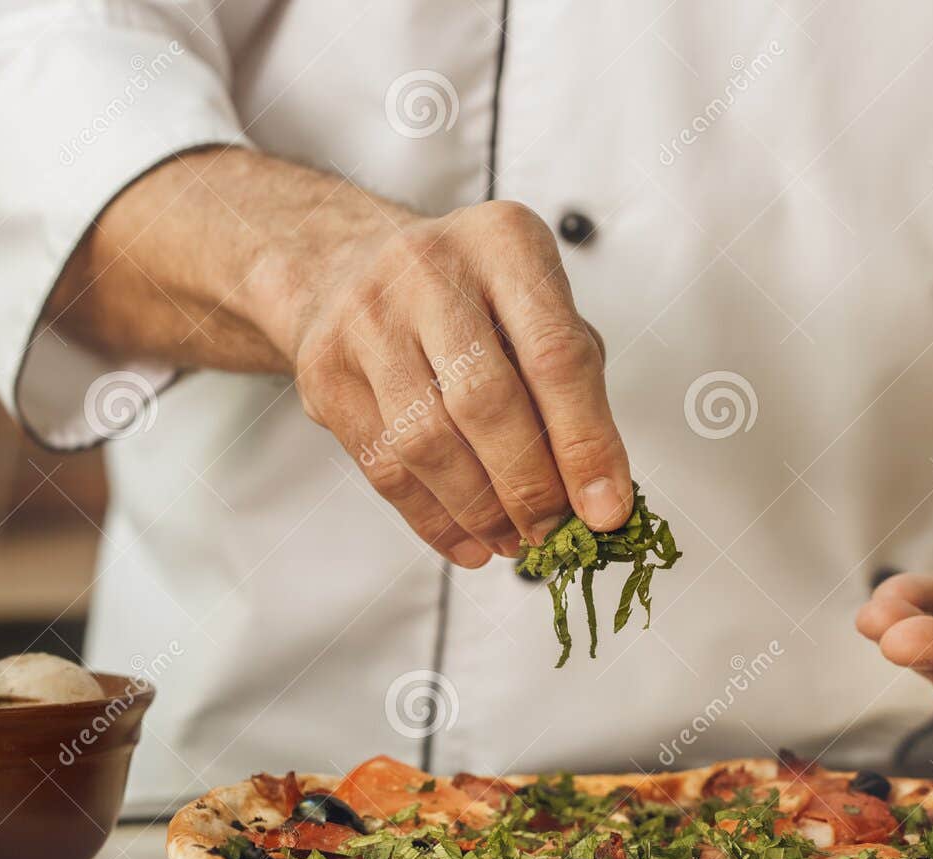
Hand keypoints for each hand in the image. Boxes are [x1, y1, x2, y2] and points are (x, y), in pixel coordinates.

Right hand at [282, 200, 630, 566]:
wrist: (347, 266)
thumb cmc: (467, 296)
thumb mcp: (535, 304)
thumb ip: (574, 383)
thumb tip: (600, 493)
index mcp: (504, 242)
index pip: (556, 355)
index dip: (586, 443)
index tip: (606, 509)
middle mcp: (430, 269)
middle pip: (486, 401)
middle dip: (529, 486)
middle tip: (555, 533)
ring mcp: (368, 318)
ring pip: (427, 443)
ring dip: (481, 511)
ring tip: (515, 542)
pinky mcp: (325, 371)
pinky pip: (384, 467)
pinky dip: (434, 520)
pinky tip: (469, 542)